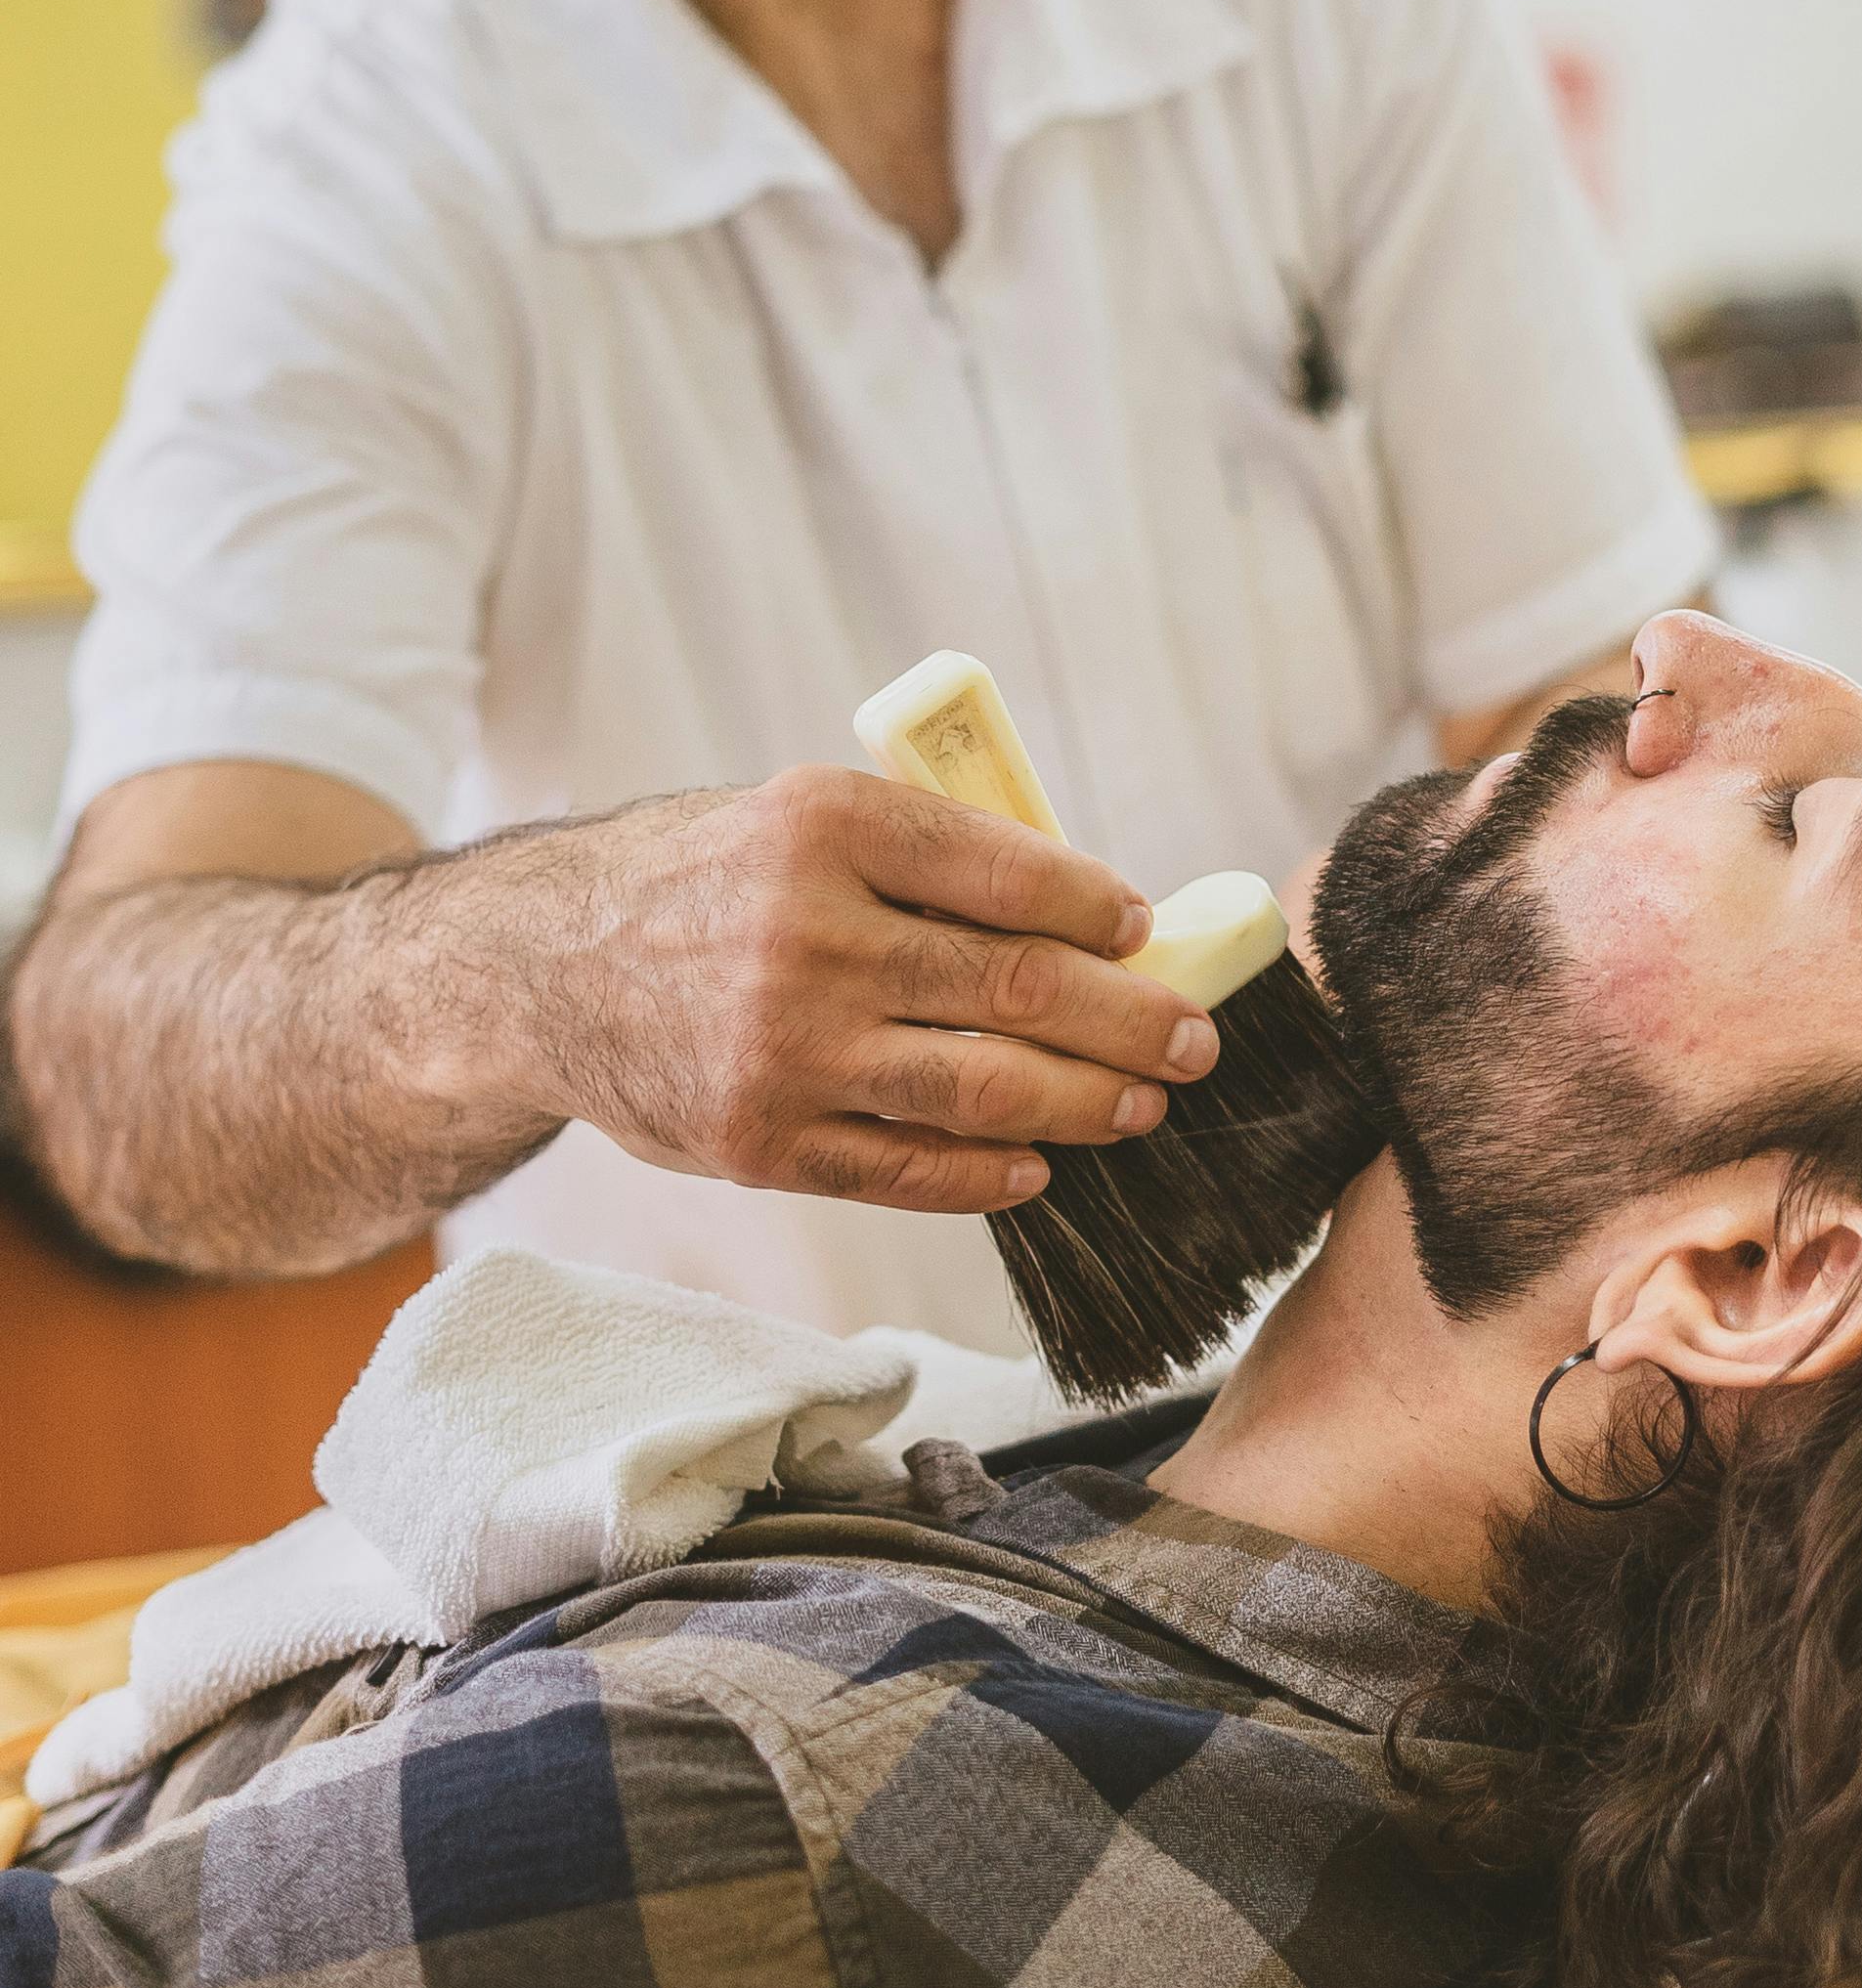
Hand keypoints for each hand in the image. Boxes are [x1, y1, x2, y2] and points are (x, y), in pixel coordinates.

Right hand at [481, 767, 1219, 1215]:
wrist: (544, 970)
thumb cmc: (703, 885)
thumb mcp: (796, 817)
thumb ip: (920, 856)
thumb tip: (1088, 915)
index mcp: (824, 827)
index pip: (1006, 870)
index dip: (1098, 906)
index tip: (1143, 926)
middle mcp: (806, 934)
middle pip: (1016, 986)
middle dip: (1129, 1019)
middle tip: (1192, 1039)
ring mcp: (783, 1049)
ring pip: (982, 1086)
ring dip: (1086, 1102)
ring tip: (1142, 1103)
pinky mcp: (761, 1142)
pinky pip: (908, 1168)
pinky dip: (989, 1170)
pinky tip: (1039, 1161)